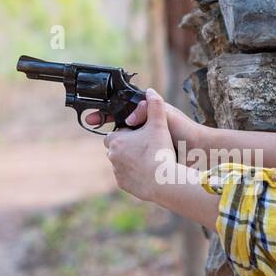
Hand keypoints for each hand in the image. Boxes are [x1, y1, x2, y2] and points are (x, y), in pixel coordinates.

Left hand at [102, 88, 176, 202]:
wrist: (163, 181)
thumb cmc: (160, 151)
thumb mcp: (159, 124)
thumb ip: (155, 105)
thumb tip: (151, 91)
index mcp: (116, 140)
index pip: (115, 132)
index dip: (128, 132)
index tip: (140, 134)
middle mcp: (112, 156)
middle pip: (118, 147)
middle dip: (128, 146)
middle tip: (146, 146)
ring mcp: (117, 171)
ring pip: (122, 162)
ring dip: (131, 160)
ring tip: (149, 159)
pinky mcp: (123, 184)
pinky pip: (127, 176)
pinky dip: (135, 174)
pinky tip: (148, 172)